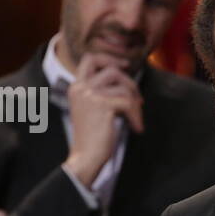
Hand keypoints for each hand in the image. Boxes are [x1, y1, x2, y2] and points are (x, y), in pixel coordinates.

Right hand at [64, 52, 143, 186]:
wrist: (85, 157)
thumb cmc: (92, 137)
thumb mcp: (93, 109)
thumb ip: (102, 93)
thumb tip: (128, 83)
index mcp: (76, 87)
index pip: (90, 59)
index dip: (109, 58)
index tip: (125, 64)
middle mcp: (81, 87)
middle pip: (112, 70)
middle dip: (130, 82)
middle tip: (138, 99)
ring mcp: (90, 95)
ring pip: (123, 88)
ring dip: (135, 103)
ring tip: (135, 118)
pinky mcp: (103, 105)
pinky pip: (128, 103)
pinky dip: (136, 116)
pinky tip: (136, 128)